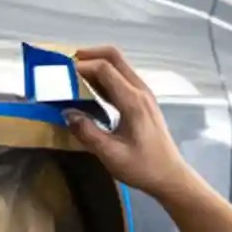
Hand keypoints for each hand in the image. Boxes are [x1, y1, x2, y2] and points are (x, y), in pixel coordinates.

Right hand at [63, 46, 198, 201]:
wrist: (170, 176)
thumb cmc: (143, 167)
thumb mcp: (111, 154)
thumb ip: (87, 132)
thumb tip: (67, 113)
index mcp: (132, 101)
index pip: (104, 69)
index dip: (81, 67)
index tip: (60, 74)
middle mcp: (140, 91)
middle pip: (114, 57)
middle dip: (89, 55)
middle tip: (65, 63)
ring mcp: (143, 94)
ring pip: (119, 65)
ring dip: (96, 63)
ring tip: (73, 74)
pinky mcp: (143, 101)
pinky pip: (122, 77)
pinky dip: (104, 75)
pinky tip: (90, 88)